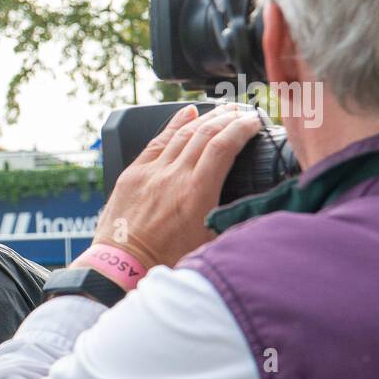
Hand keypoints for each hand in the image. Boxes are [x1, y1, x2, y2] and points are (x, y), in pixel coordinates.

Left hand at [91, 102, 263, 273]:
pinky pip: (156, 141)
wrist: (121, 267)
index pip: (224, 145)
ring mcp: (151, 173)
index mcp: (196, 194)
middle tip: (243, 112)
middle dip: (228, 118)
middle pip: (205, 133)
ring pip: (182, 134)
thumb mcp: (210, 243)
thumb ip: (231, 219)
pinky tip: (187, 113)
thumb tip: (256, 207)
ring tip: (222, 111)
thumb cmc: (165, 261)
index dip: (242, 128)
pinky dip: (174, 124)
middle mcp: (173, 177)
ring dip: (205, 118)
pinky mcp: (132, 174)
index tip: (254, 122)